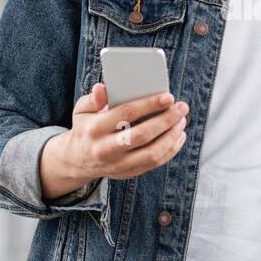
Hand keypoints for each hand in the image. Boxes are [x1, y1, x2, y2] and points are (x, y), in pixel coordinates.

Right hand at [40, 83, 188, 198]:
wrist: (78, 160)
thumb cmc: (86, 128)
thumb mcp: (82, 110)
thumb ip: (93, 99)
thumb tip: (102, 87)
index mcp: (94, 129)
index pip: (125, 114)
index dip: (149, 105)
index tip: (168, 97)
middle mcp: (105, 149)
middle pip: (142, 135)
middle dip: (166, 120)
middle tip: (181, 108)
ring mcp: (117, 164)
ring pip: (151, 153)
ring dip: (171, 136)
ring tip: (182, 121)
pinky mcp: (128, 173)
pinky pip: (154, 163)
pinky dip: (171, 150)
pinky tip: (179, 136)